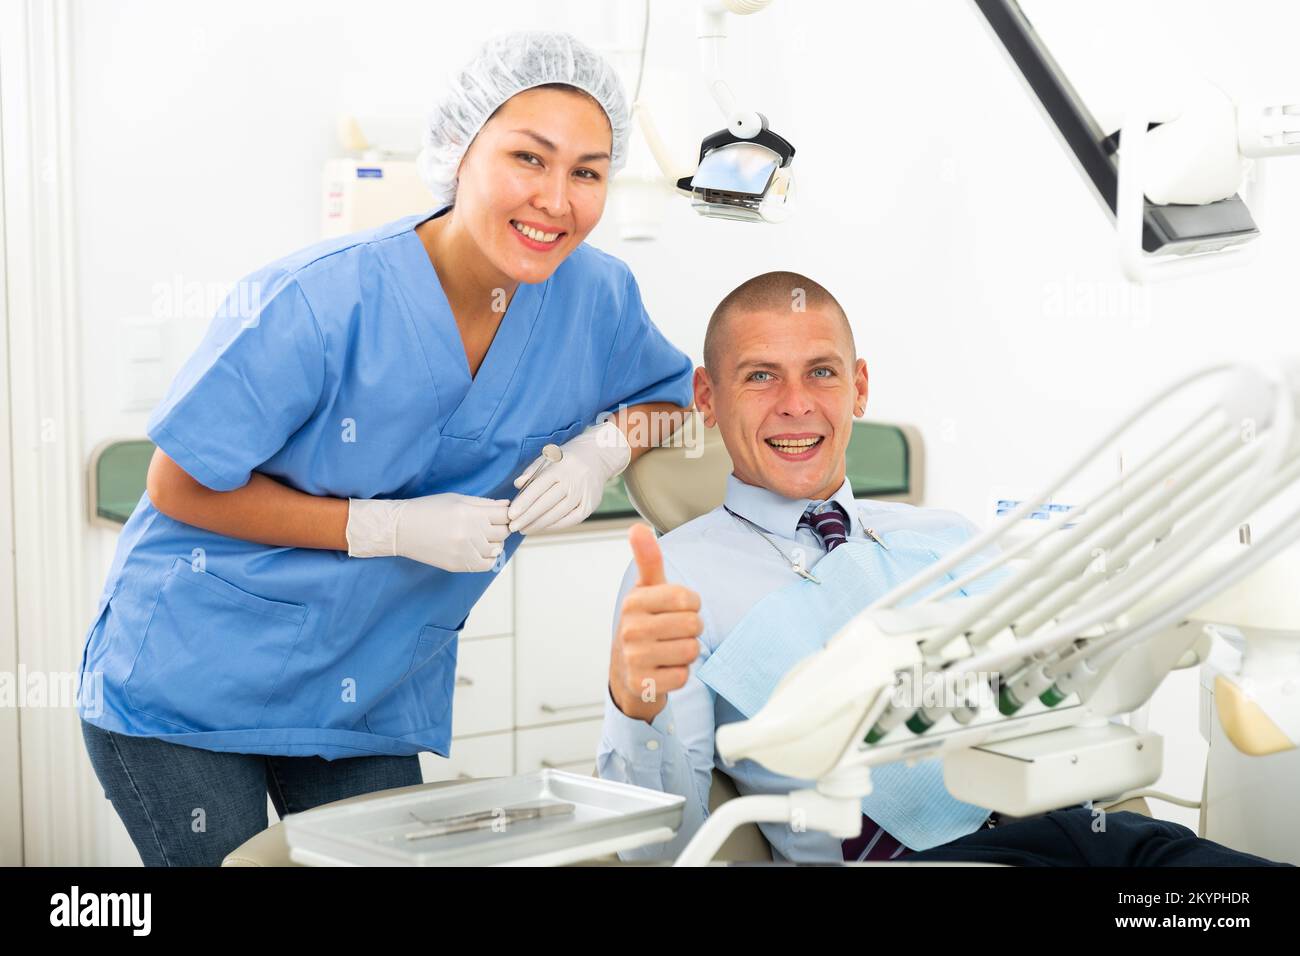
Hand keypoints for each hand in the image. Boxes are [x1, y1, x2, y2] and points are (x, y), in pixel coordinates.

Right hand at [346, 493, 509, 572]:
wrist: (401, 529)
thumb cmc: (429, 509)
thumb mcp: (457, 499)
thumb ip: (484, 503)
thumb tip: (507, 505)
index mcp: (470, 513)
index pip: (505, 514)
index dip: (505, 512)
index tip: (500, 513)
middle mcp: (470, 533)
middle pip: (504, 532)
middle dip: (501, 526)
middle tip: (491, 524)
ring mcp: (465, 551)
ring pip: (497, 548)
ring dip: (494, 542)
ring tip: (481, 536)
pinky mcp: (458, 565)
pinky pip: (486, 565)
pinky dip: (487, 557)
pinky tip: (478, 549)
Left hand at [508, 420, 630, 534]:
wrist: (599, 456)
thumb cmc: (568, 458)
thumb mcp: (549, 457)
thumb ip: (532, 471)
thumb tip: (518, 485)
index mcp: (560, 467)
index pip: (538, 488)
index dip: (524, 503)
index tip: (511, 514)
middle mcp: (573, 480)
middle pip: (546, 503)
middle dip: (528, 517)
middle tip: (513, 526)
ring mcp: (583, 494)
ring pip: (558, 514)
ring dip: (539, 524)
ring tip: (524, 529)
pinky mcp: (590, 505)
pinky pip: (570, 520)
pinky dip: (555, 525)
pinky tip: (542, 528)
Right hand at [608, 523, 701, 722]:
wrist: (625, 672)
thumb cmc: (643, 625)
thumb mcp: (646, 590)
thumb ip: (648, 559)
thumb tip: (638, 527)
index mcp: (634, 602)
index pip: (687, 598)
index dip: (692, 605)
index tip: (679, 609)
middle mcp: (630, 629)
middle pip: (693, 626)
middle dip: (691, 630)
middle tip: (674, 633)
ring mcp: (634, 658)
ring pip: (691, 651)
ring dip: (687, 653)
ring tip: (669, 651)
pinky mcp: (643, 684)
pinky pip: (683, 676)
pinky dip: (679, 674)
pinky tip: (664, 670)